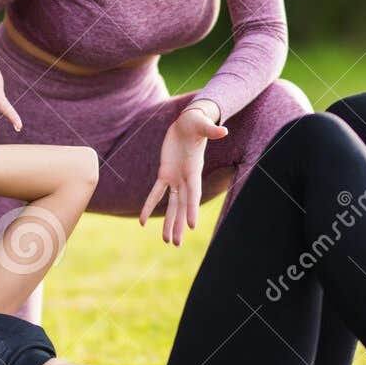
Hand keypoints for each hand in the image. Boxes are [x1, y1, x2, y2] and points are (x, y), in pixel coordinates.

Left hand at [138, 102, 227, 246]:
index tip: (191, 226)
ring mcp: (176, 177)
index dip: (192, 209)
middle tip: (176, 243)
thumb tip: (223, 130)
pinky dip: (149, 206)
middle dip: (179, 224)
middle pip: (182, 205)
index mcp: (194, 170)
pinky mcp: (165, 173)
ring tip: (167, 240)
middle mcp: (186, 178)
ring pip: (172, 204)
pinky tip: (142, 221)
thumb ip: (211, 130)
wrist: (189, 121)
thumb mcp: (202, 124)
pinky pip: (156, 193)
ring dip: (169, 222)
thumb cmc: (197, 121)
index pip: (193, 193)